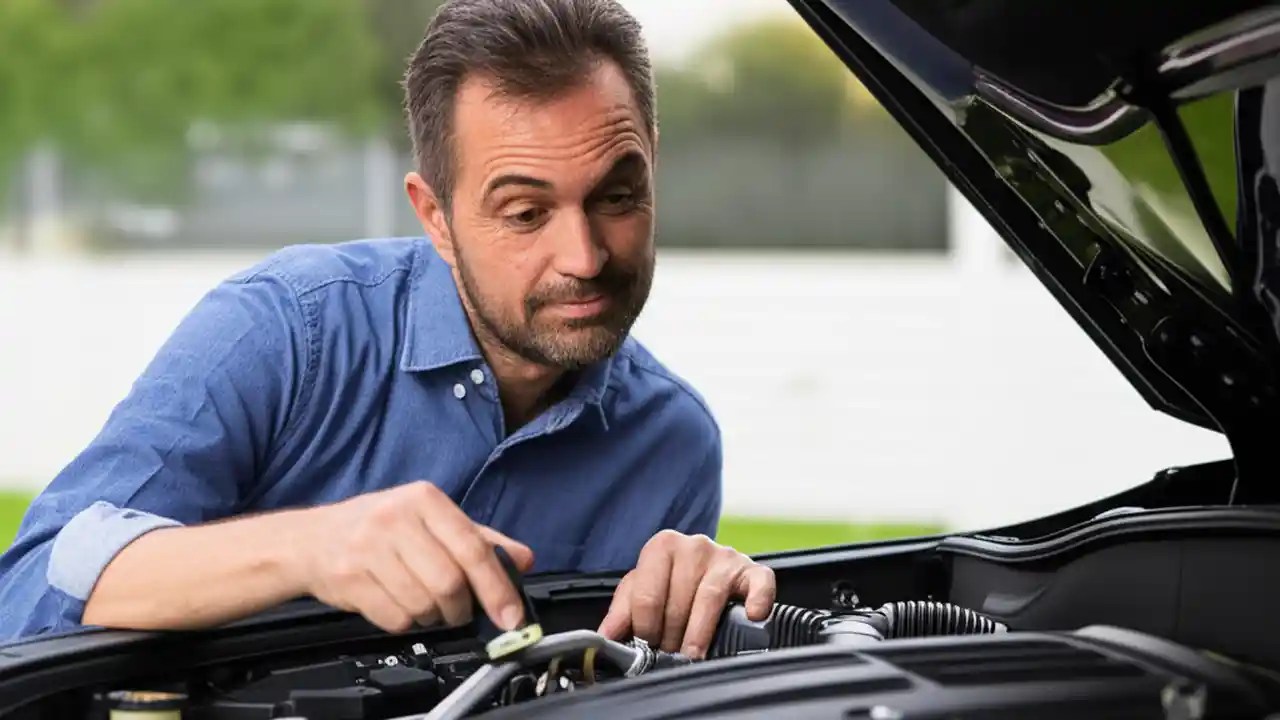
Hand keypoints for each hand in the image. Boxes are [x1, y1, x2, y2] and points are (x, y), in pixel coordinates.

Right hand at [291, 481, 533, 633]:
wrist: (311, 540)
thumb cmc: (378, 529)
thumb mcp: (430, 520)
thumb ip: (479, 539)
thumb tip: (524, 559)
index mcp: (424, 499)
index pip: (472, 547)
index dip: (496, 587)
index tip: (511, 616)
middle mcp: (395, 518)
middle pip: (449, 582)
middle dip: (460, 608)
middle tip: (457, 612)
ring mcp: (368, 548)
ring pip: (422, 605)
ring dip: (432, 617)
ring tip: (424, 605)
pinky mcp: (347, 578)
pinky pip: (394, 619)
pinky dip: (405, 623)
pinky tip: (397, 605)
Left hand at [597, 530, 775, 658]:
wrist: (708, 569)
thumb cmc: (673, 582)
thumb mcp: (642, 591)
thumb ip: (622, 612)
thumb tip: (605, 637)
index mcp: (662, 546)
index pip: (648, 595)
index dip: (646, 628)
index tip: (648, 646)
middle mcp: (694, 546)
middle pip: (677, 601)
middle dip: (671, 636)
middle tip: (669, 656)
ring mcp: (725, 556)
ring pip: (709, 598)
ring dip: (699, 632)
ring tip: (693, 655)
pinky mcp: (753, 570)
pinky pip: (759, 583)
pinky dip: (757, 600)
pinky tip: (751, 615)